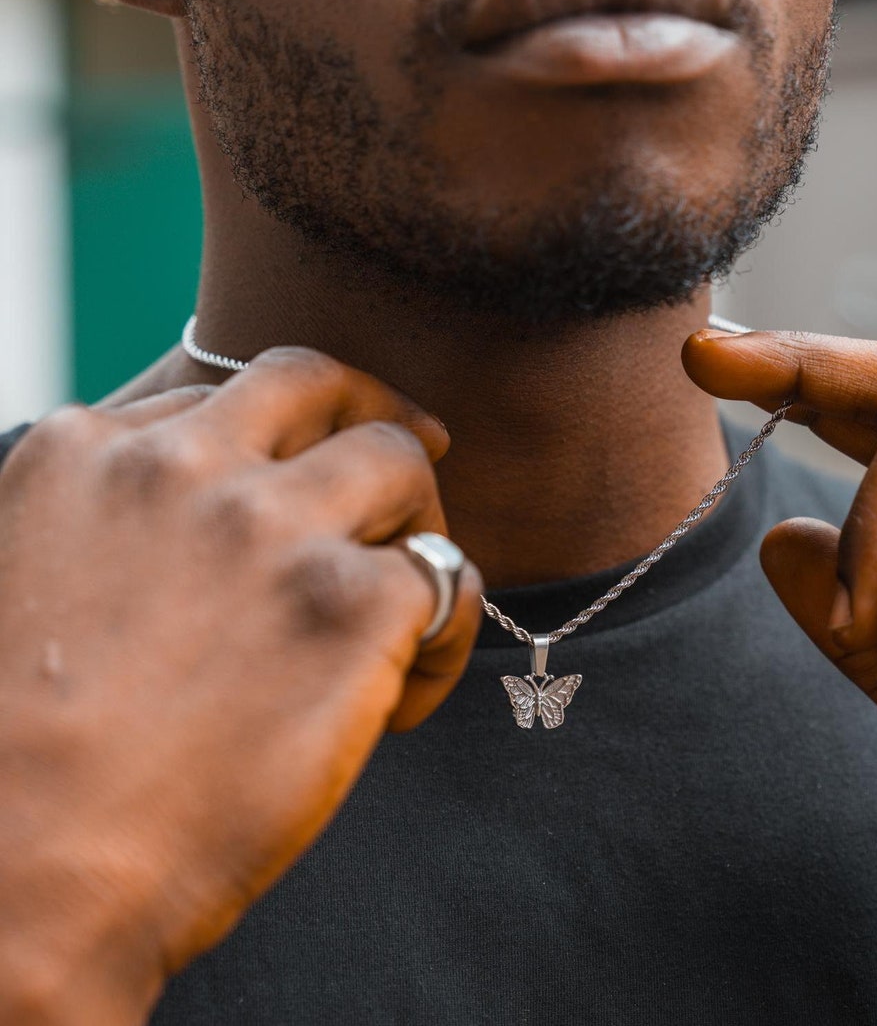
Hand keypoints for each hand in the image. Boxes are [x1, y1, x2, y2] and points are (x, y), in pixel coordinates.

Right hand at [0, 349, 481, 1023]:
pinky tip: (405, 701)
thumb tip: (209, 525)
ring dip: (418, 520)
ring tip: (407, 602)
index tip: (295, 489)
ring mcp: (273, 527)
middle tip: (414, 456)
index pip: (222, 398)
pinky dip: (447, 635)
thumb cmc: (21, 758)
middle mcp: (184, 468)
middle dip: (369, 410)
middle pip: (315, 382)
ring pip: (399, 458)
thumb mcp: (34, 582)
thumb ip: (115, 524)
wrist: (22, 879)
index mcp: (88, 455)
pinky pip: (448, 579)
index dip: (273, 446)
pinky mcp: (351, 603)